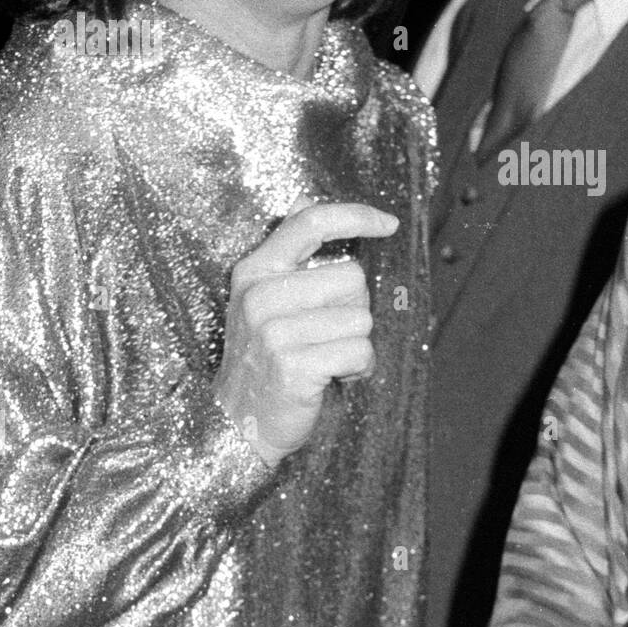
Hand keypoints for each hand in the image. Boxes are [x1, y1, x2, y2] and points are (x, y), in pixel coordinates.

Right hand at [212, 198, 398, 466]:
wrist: (238, 423)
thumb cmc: (265, 358)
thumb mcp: (266, 300)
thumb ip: (291, 254)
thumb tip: (310, 203)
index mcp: (255, 270)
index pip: (310, 222)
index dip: (356, 216)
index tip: (389, 224)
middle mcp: (260, 295)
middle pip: (352, 276)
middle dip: (355, 308)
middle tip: (326, 334)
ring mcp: (274, 331)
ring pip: (361, 317)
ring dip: (357, 343)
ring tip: (327, 358)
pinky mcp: (293, 365)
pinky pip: (359, 351)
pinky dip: (358, 368)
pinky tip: (333, 378)